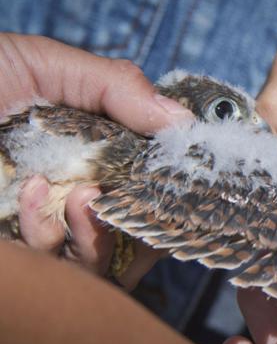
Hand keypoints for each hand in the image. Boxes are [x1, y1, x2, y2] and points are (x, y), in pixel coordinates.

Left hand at [0, 33, 192, 287]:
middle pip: (141, 233)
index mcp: (85, 156)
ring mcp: (42, 238)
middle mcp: (70, 201)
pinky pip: (68, 279)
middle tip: (130, 190)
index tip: (184, 169)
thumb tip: (185, 120)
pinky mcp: (24, 270)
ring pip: (111, 266)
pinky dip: (59, 238)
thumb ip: (116, 86)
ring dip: (101, 231)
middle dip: (147, 218)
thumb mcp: (39, 64)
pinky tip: (30, 195)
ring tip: (80, 194)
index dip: (172, 183)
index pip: (149, 183)